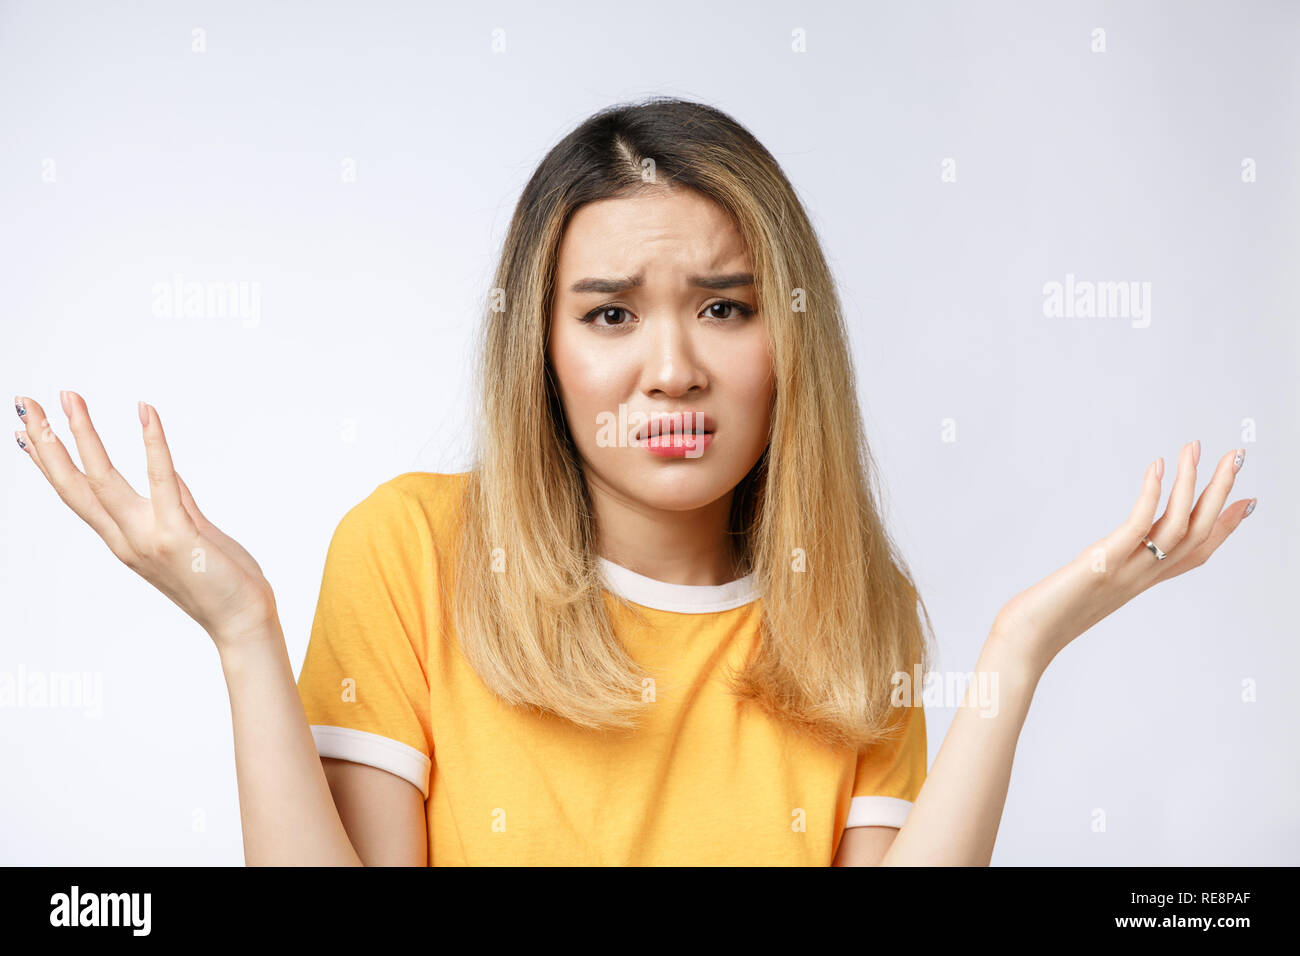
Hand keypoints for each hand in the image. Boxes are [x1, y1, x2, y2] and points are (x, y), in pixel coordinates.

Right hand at [14, 391, 278, 652]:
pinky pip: (163, 480)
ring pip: (103, 480)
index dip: (47, 463)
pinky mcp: (178, 534)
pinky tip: (145, 411)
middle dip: (47, 443)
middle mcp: (127, 539)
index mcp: (124, 540)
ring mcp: (148, 538)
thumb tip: (163, 467)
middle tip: (24, 401)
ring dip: (83, 435)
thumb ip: (175, 500)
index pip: (76, 496)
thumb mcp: (189, 532)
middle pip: (74, 485)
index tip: (23, 432)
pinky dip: (153, 443)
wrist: (243, 620)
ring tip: (68, 397)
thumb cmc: (221, 580)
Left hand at [991, 441, 1253, 674]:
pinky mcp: (1103, 563)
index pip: (1194, 553)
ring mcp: (1126, 571)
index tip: (1247, 500)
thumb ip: (1104, 569)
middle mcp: (1141, 578)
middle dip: (1220, 494)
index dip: (1224, 528)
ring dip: (1191, 484)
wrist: (1025, 641)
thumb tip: (1105, 555)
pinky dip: (1151, 496)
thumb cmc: (1045, 618)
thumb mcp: (1085, 588)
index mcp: (1141, 582)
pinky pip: (1138, 527)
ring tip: (1195, 447)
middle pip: (1196, 534)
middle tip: (1238, 456)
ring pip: (1177, 526)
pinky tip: (1157, 466)